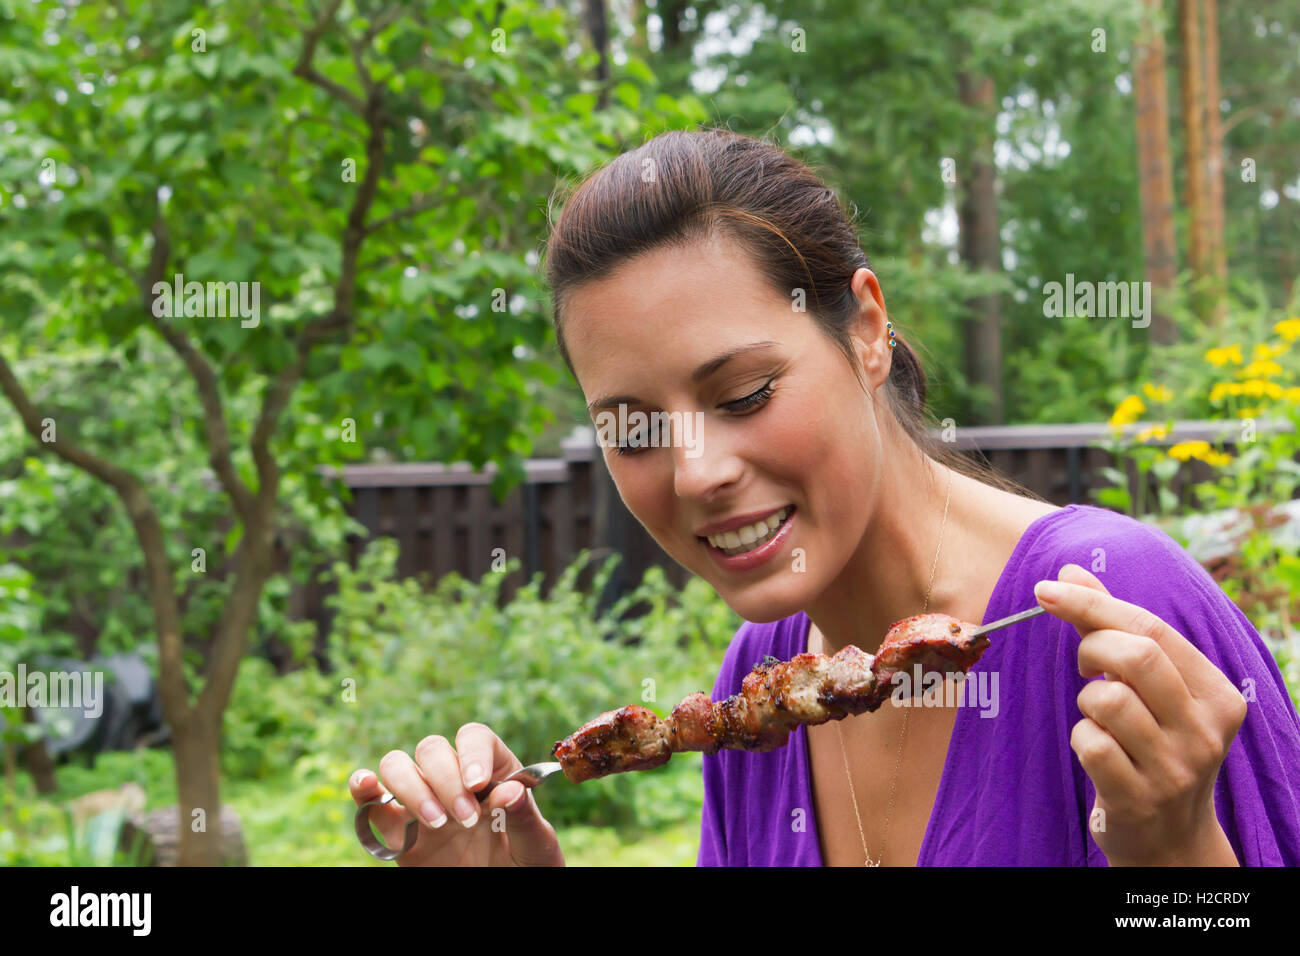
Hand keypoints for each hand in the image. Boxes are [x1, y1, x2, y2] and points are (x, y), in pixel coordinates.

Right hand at [349, 721, 563, 865]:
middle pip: (433, 748)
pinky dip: (363, 787)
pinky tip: (367, 785)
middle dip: (446, 780)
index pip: (474, 737)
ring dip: (411, 787)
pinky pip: (370, 801)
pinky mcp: (396, 832)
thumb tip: (509, 792)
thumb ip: (526, 819)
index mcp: (492, 771)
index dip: (472, 753)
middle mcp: (453, 779)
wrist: (503, 895)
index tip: (478, 785)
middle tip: (466, 819)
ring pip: (397, 765)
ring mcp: (422, 801)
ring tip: (436, 823)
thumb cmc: (527, 865)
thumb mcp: (537, 847)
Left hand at [1033, 563, 1244, 865]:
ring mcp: (1175, 768)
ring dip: (1086, 701)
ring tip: (1100, 717)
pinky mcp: (1139, 798)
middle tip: (1085, 664)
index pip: (1152, 628)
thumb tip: (1069, 571)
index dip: (1093, 603)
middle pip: (1135, 655)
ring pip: (1106, 699)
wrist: (1169, 839)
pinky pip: (1089, 743)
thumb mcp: (1150, 689)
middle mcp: (1205, 730)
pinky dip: (1080, 738)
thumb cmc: (1152, 745)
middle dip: (1091, 645)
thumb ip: (1113, 627)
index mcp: (1217, 694)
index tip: (1046, 590)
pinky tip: (1098, 753)